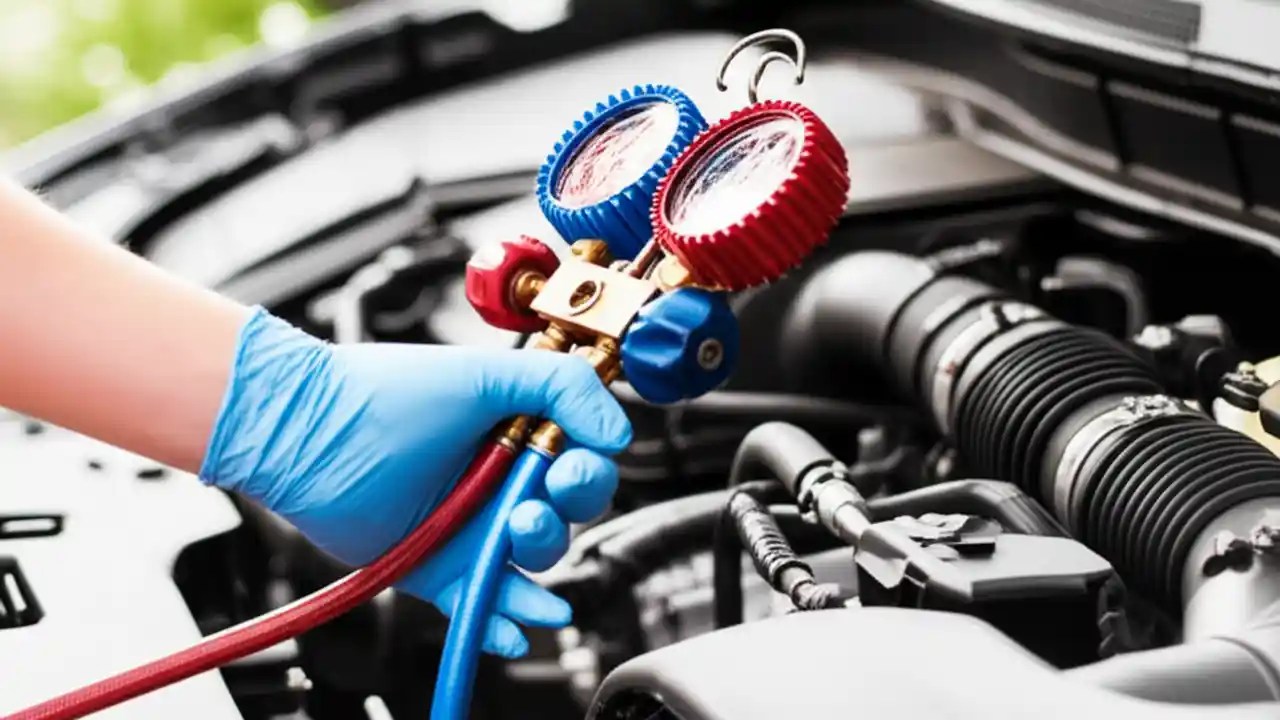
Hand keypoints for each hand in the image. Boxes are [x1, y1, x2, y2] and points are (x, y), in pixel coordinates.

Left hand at [200, 309, 630, 656]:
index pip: (581, 462)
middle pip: (565, 516)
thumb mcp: (486, 372)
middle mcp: (501, 480)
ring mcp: (471, 526)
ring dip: (538, 560)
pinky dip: (506, 621)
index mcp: (518, 432)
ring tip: (514, 539)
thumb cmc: (388, 393)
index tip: (570, 466)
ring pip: (532, 561)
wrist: (308, 432)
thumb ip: (563, 387)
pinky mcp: (439, 567)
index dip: (587, 471)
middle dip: (561, 515)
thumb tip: (619, 433)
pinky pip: (484, 602)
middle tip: (529, 506)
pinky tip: (517, 628)